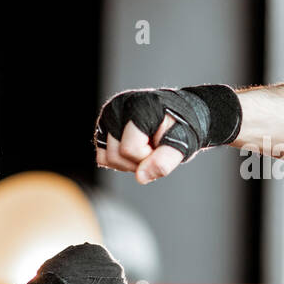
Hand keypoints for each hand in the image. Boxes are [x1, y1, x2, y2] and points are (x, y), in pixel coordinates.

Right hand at [95, 85, 241, 183]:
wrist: (179, 116)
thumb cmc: (182, 128)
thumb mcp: (182, 144)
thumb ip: (163, 161)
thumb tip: (140, 178)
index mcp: (137, 106)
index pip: (130, 150)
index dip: (148, 157)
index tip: (162, 145)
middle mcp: (117, 107)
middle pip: (115, 156)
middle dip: (137, 162)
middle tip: (155, 148)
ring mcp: (107, 116)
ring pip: (105, 158)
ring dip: (127, 162)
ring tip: (146, 148)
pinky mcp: (103, 126)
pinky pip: (102, 156)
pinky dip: (120, 160)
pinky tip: (136, 150)